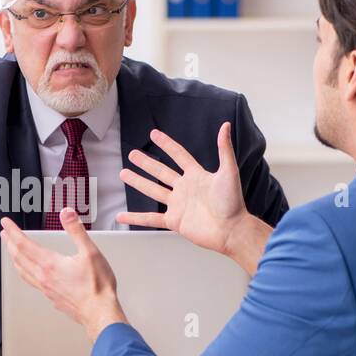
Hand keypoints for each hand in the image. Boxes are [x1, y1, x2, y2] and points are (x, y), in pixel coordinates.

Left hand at [0, 208, 128, 341]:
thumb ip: (76, 230)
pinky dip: (24, 272)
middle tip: (4, 233)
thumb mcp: (90, 252)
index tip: (5, 223)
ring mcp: (46, 289)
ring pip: (22, 271)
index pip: (23, 244)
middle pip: (18, 257)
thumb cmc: (97, 287)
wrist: (99, 312)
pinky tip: (29, 273)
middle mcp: (44, 277)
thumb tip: (67, 213)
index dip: (12, 231)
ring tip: (11, 251)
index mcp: (50, 264)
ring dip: (14, 258)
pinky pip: (31, 282)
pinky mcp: (51, 297)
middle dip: (9, 243)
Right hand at [118, 122, 270, 272]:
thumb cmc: (233, 203)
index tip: (154, 135)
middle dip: (146, 163)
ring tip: (124, 173)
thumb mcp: (229, 171)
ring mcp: (178, 205)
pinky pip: (151, 219)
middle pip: (161, 171)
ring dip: (138, 182)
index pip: (178, 155)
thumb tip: (225, 126)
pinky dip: (136, 218)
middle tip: (133, 155)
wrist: (231, 230)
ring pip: (153, 191)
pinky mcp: (175, 221)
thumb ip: (224, 149)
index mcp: (196, 175)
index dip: (166, 144)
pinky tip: (123, 216)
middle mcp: (185, 189)